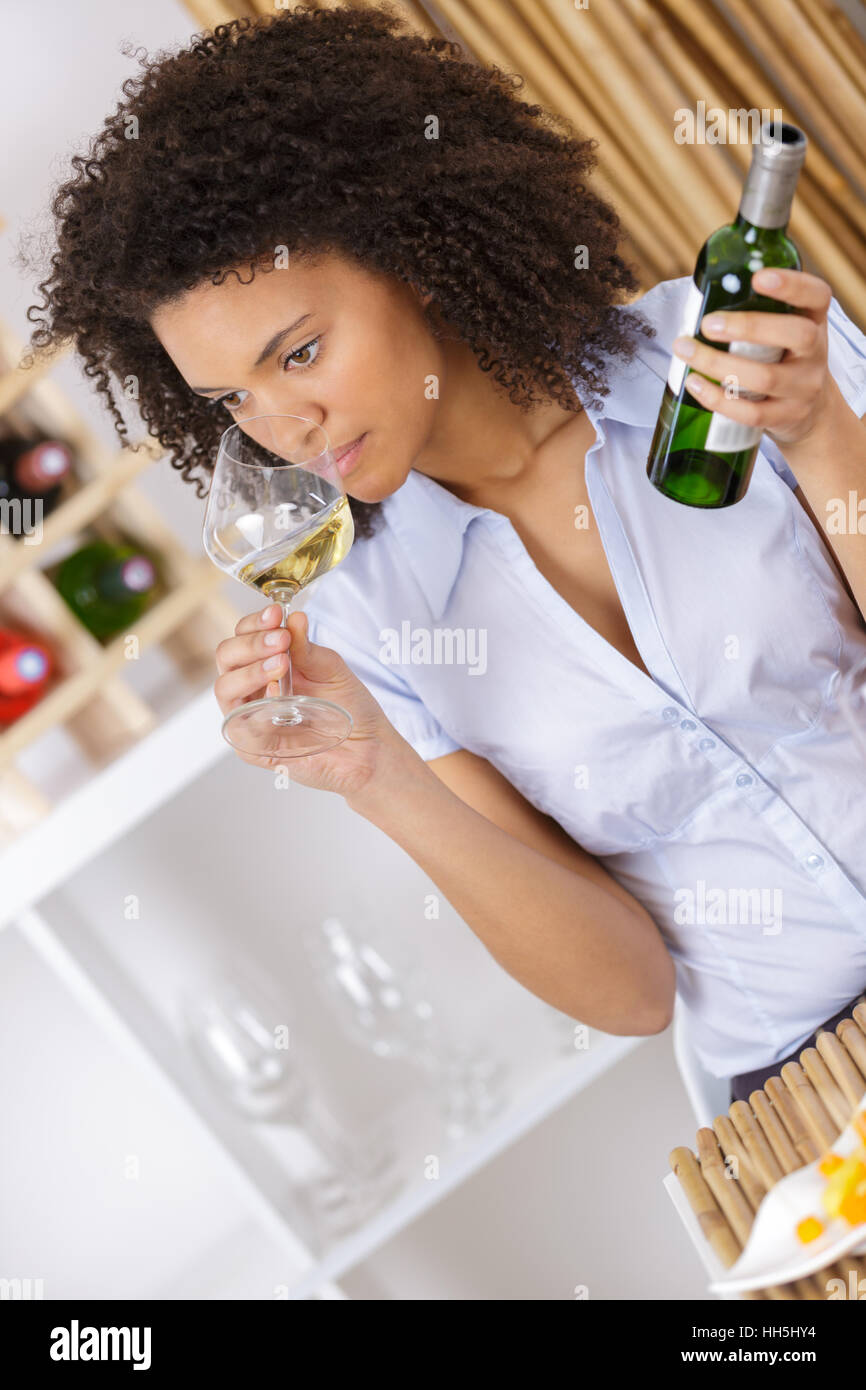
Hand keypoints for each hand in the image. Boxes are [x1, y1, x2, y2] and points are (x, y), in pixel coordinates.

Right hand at [213, 603, 404, 797]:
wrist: (368, 749)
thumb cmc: (349, 709)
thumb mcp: (331, 669)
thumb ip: (307, 648)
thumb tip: (294, 617)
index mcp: (266, 664)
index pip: (244, 636)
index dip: (256, 623)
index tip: (277, 613)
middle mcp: (252, 689)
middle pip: (226, 656)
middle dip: (251, 643)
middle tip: (281, 639)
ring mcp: (250, 717)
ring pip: (224, 686)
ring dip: (250, 669)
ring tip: (281, 662)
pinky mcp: (252, 747)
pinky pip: (239, 722)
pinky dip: (256, 703)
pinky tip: (277, 692)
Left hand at [671, 268, 840, 449]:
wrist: (812, 412)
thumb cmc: (786, 358)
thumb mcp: (786, 330)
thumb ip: (760, 311)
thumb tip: (702, 295)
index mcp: (815, 321)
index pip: (817, 296)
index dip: (791, 285)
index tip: (758, 278)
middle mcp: (815, 353)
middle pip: (796, 335)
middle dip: (749, 327)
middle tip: (708, 323)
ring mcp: (803, 389)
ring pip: (765, 377)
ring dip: (719, 364)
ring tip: (686, 350)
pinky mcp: (785, 417)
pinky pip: (751, 412)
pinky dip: (718, 399)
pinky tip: (694, 384)